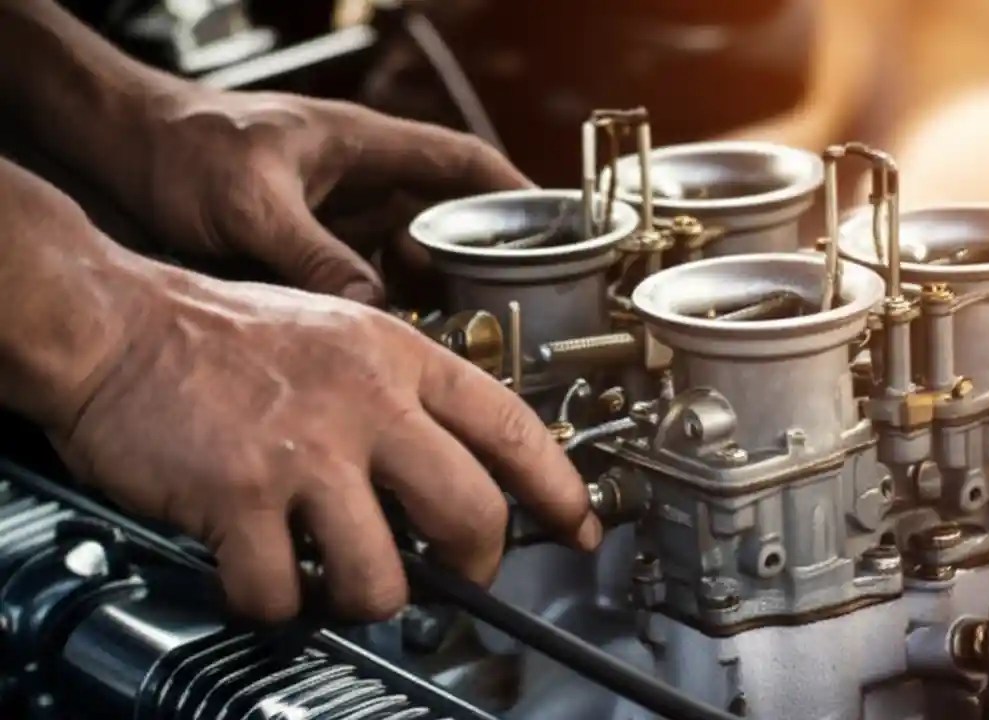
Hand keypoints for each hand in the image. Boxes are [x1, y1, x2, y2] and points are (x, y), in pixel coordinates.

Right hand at [46, 264, 599, 621]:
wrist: (123, 325)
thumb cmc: (227, 334)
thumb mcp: (343, 331)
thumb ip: (402, 394)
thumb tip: (451, 469)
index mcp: (399, 360)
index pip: (511, 428)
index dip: (559, 488)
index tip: (578, 526)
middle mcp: (366, 404)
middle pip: (471, 515)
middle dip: (475, 568)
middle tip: (456, 580)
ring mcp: (305, 452)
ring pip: (383, 576)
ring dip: (368, 600)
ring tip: (341, 582)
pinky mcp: (240, 497)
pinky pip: (282, 594)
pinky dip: (279, 607)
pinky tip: (268, 581)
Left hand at [128, 90, 529, 303]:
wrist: (115, 154)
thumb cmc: (181, 144)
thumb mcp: (252, 202)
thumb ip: (312, 257)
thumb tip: (371, 310)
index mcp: (364, 146)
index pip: (462, 164)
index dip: (517, 194)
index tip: (559, 227)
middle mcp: (360, 184)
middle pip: (447, 223)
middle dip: (483, 265)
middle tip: (513, 311)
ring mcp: (338, 220)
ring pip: (411, 262)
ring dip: (437, 298)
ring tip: (464, 341)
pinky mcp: (310, 253)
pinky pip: (370, 287)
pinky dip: (390, 316)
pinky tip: (399, 352)